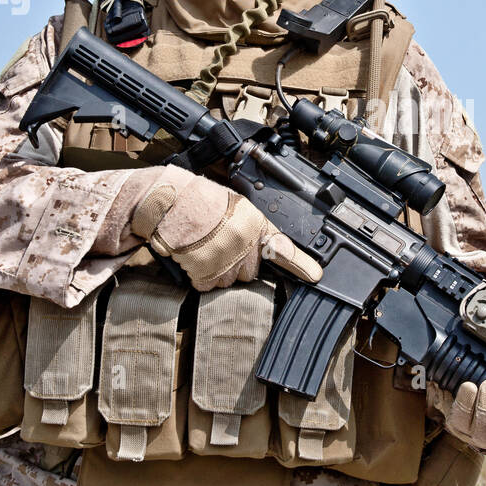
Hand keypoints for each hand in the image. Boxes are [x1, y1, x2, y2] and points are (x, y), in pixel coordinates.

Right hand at [130, 165, 322, 290]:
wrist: (169, 203)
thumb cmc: (199, 199)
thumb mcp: (236, 205)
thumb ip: (253, 227)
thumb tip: (263, 245)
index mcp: (254, 225)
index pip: (283, 248)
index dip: (302, 265)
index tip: (316, 276)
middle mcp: (244, 246)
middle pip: (251, 272)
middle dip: (239, 264)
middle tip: (220, 244)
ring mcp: (225, 262)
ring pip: (229, 281)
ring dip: (218, 271)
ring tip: (204, 247)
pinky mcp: (206, 275)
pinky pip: (208, 285)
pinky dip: (199, 276)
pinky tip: (193, 256)